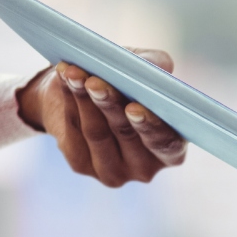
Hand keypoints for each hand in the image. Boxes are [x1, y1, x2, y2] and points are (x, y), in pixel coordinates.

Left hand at [18, 53, 188, 186]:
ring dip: (84, 98)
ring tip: (74, 72)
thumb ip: (158, 66)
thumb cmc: (125, 82)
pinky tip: (65, 80)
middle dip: (110, 105)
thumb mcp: (144, 69)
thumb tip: (158, 66)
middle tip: (95, 83)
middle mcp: (146, 167)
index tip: (134, 107)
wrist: (83, 95)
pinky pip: (74, 130)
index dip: (151, 127)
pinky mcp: (81, 165)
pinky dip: (69, 99)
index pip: (167, 144)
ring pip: (97, 132)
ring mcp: (113, 171)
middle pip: (127, 135)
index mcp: (171, 149)